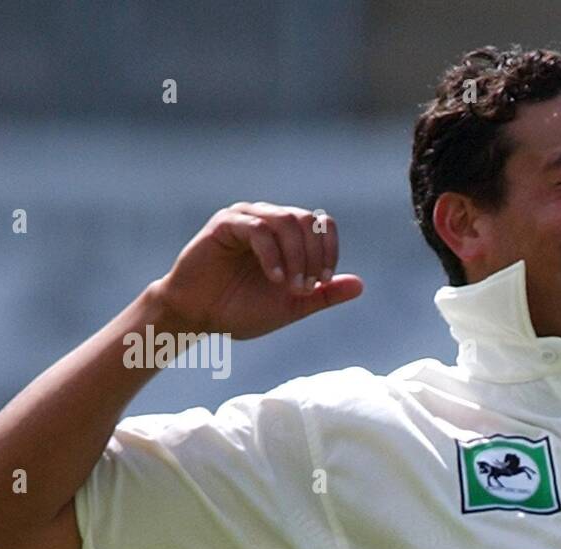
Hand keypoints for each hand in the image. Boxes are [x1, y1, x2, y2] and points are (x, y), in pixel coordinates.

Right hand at [150, 202, 363, 338]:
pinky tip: (275, 278)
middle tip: (307, 288)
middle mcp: (269, 220)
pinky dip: (273, 254)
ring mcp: (246, 219)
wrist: (199, 317)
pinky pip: (259, 229)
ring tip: (291, 286)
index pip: (322, 225)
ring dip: (297, 256)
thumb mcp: (293, 305)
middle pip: (308, 220)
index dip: (330, 251)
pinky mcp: (225, 224)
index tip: (324, 282)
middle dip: (315, 256)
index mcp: (287, 236)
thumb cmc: (242, 310)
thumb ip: (325, 295)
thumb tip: (361, 285)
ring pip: (286, 220)